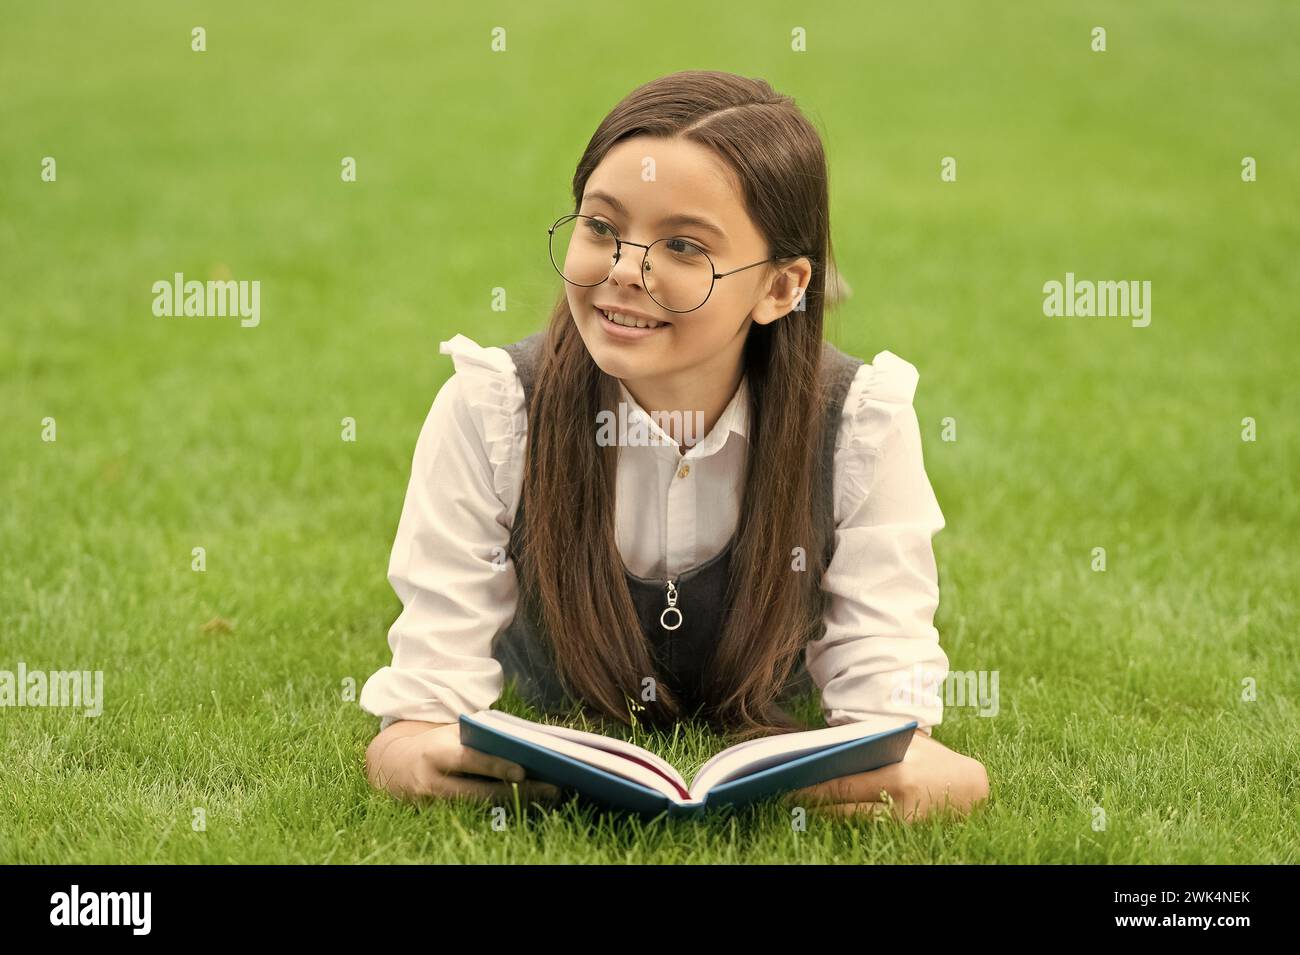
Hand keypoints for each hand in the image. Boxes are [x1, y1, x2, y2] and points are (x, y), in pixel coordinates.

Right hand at [366, 721, 563, 806]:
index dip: (495, 766)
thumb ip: (480, 735)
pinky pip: (476, 816)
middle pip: (480, 793)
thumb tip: (523, 739)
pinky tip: (527, 804)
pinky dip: (503, 811)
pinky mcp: (439, 819)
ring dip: (516, 804)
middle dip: (518, 792)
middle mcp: (433, 783)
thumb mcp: (451, 734)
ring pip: (481, 809)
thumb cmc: (436, 744)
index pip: (469, 760)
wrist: (395, 767)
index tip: (522, 771)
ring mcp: (435, 806)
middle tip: (551, 788)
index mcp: (436, 753)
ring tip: (547, 795)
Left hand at [781, 731, 988, 821]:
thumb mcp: (903, 745)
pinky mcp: (907, 839)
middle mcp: (901, 807)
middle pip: (844, 810)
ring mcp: (905, 828)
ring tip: (798, 808)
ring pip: (853, 824)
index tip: (785, 785)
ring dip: (825, 817)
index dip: (811, 789)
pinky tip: (827, 816)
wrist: (973, 787)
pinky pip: (869, 831)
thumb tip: (821, 754)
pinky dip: (846, 823)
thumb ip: (870, 748)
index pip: (843, 786)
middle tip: (782, 798)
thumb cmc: (931, 759)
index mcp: (898, 778)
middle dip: (812, 805)